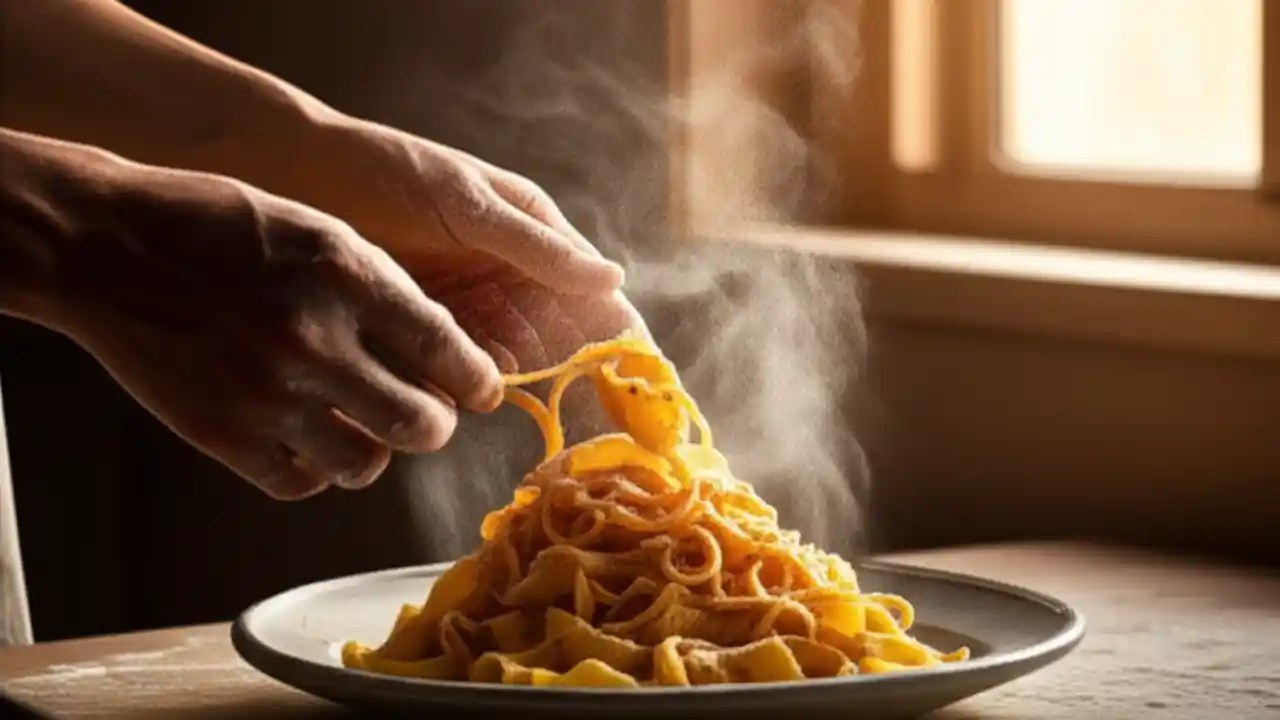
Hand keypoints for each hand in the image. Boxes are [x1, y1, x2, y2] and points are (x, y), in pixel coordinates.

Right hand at [12, 133, 501, 498]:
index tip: (482, 391)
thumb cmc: (223, 229)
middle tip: (426, 413)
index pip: (447, 351)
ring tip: (357, 421)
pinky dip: (315, 467)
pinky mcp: (221, 434)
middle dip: (435, 424)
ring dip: (374, 449)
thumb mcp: (321, 232)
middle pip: (421, 426)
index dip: (478, 382)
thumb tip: (443, 354)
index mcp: (347, 277)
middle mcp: (314, 341)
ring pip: (366, 465)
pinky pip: (301, 483)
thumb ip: (384, 292)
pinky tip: (306, 436)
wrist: (108, 247)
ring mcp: (266, 394)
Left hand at [246, 116, 642, 370]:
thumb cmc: (387, 171)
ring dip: (513, 382)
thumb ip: (537, 247)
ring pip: (511, 361)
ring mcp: (468, 305)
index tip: (637, 387)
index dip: (620, 341)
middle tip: (587, 423)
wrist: (289, 173)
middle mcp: (508, 276)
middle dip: (573, 379)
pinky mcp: (423, 329)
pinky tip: (456, 392)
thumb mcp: (469, 204)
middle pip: (559, 340)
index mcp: (534, 235)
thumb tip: (614, 280)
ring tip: (508, 400)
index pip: (594, 297)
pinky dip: (462, 384)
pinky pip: (457, 368)